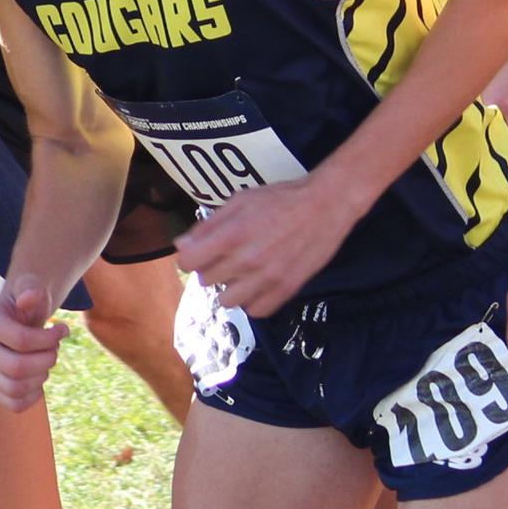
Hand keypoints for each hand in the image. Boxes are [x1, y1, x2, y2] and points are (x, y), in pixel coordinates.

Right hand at [0, 275, 69, 411]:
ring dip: (41, 377)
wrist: (19, 314)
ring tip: (47, 361)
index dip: (49, 339)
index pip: (21, 340)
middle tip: (56, 349)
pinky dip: (33, 395)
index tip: (63, 329)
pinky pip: (14, 404)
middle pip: (16, 368)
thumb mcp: (33, 287)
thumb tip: (29, 297)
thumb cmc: (28, 301)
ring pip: (15, 389)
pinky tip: (40, 377)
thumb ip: (32, 288)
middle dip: (46, 360)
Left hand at [175, 177, 356, 316]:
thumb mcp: (240, 200)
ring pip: (227, 301)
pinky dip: (252, 301)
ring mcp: (267, 279)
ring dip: (230, 288)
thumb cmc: (280, 198)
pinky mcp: (286, 290)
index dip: (190, 256)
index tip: (199, 252)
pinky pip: (256, 311)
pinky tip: (257, 285)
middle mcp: (246, 261)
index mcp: (232, 235)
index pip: (189, 262)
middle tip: (226, 256)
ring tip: (242, 273)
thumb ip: (209, 225)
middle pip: (206, 281)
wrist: (325, 205)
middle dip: (211, 268)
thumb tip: (182, 245)